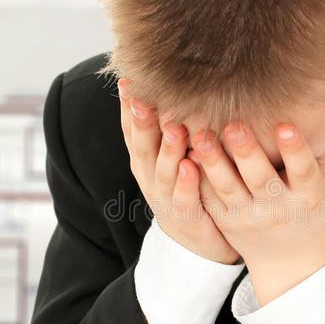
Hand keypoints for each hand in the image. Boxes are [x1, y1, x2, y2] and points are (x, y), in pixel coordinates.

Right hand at [117, 78, 243, 264]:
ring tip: (173, 127)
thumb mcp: (170, 157)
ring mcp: (166, 198)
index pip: (132, 129)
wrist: (196, 243)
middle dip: (141, 122)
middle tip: (141, 97)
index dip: (128, 107)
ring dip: (167, 149)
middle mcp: (150, 177)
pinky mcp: (187, 218)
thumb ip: (167, 126)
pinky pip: (185, 199)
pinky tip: (190, 167)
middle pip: (143, 146)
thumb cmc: (187, 188)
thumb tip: (164, 85)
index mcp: (145, 160)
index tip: (128, 80)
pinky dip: (186, 183)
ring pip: (163, 171)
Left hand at [187, 120, 324, 303]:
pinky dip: (195, 176)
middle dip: (245, 151)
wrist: (290, 264)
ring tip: (199, 136)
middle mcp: (276, 208)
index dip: (295, 150)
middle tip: (232, 125)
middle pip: (259, 179)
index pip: (303, 172)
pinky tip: (184, 151)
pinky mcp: (224, 220)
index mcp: (308, 197)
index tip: (286, 126)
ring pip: (226, 188)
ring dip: (212, 162)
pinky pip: (207, 197)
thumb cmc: (321, 216)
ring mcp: (247, 216)